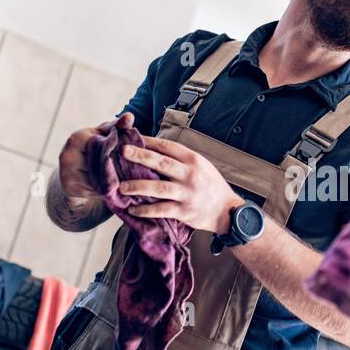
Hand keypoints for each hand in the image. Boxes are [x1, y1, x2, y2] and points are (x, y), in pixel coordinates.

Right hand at [58, 112, 132, 200]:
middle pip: (101, 164)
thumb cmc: (92, 149)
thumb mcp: (102, 135)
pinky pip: (94, 191)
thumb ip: (116, 126)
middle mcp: (68, 155)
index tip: (130, 156)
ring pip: (99, 179)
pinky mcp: (69, 188)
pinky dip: (106, 190)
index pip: (104, 146)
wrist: (71, 174)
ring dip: (113, 181)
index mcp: (77, 138)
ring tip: (126, 180)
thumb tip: (130, 116)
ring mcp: (66, 173)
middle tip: (133, 171)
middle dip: (117, 168)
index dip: (119, 151)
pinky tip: (113, 189)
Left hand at [117, 135, 242, 233]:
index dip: (149, 142)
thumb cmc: (211, 186)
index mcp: (193, 160)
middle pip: (161, 163)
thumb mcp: (202, 166)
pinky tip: (133, 209)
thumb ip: (181, 159)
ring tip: (121, 187)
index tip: (132, 138)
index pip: (168, 146)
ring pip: (158, 188)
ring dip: (138, 186)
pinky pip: (161, 210)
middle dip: (140, 156)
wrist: (227, 210)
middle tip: (123, 151)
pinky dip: (146, 210)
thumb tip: (155, 150)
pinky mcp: (184, 211)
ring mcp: (187, 193)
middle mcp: (190, 175)